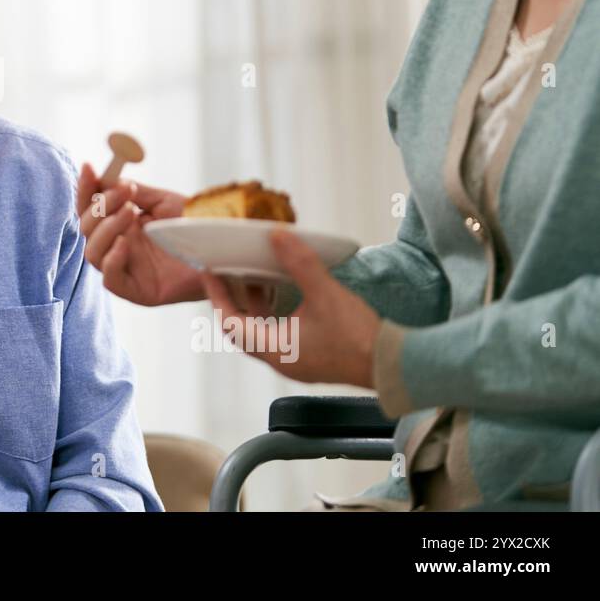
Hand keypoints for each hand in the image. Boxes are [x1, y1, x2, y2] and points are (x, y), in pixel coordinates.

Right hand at [76, 162, 208, 305]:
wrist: (223, 250)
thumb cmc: (195, 226)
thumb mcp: (162, 201)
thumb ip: (132, 192)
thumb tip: (105, 179)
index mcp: (121, 225)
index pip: (90, 208)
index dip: (85, 189)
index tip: (88, 167)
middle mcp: (119, 247)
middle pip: (87, 229)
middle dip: (100, 207)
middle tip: (125, 191)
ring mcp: (127, 269)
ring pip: (93, 253)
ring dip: (106, 229)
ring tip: (130, 212)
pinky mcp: (138, 291)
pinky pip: (111, 280)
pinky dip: (112, 260)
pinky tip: (126, 243)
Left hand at [201, 230, 381, 387]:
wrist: (394, 366)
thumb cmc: (359, 339)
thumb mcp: (325, 294)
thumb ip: (299, 263)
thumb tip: (277, 236)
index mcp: (274, 350)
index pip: (230, 323)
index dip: (217, 296)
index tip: (208, 272)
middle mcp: (280, 359)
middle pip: (242, 327)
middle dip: (232, 298)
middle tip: (225, 271)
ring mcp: (295, 360)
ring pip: (262, 330)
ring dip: (254, 304)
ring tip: (252, 274)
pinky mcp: (311, 356)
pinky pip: (280, 332)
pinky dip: (274, 311)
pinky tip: (283, 291)